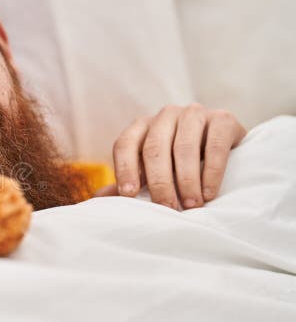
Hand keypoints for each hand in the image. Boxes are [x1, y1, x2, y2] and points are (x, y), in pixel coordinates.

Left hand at [96, 104, 246, 208]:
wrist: (224, 146)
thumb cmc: (178, 163)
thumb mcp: (152, 171)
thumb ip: (129, 182)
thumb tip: (97, 200)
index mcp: (141, 126)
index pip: (124, 144)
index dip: (124, 169)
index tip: (128, 196)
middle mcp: (165, 115)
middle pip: (154, 148)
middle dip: (159, 182)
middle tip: (166, 208)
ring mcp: (193, 113)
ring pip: (184, 147)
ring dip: (186, 180)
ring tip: (191, 205)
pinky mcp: (222, 118)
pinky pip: (215, 145)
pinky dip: (211, 172)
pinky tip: (209, 193)